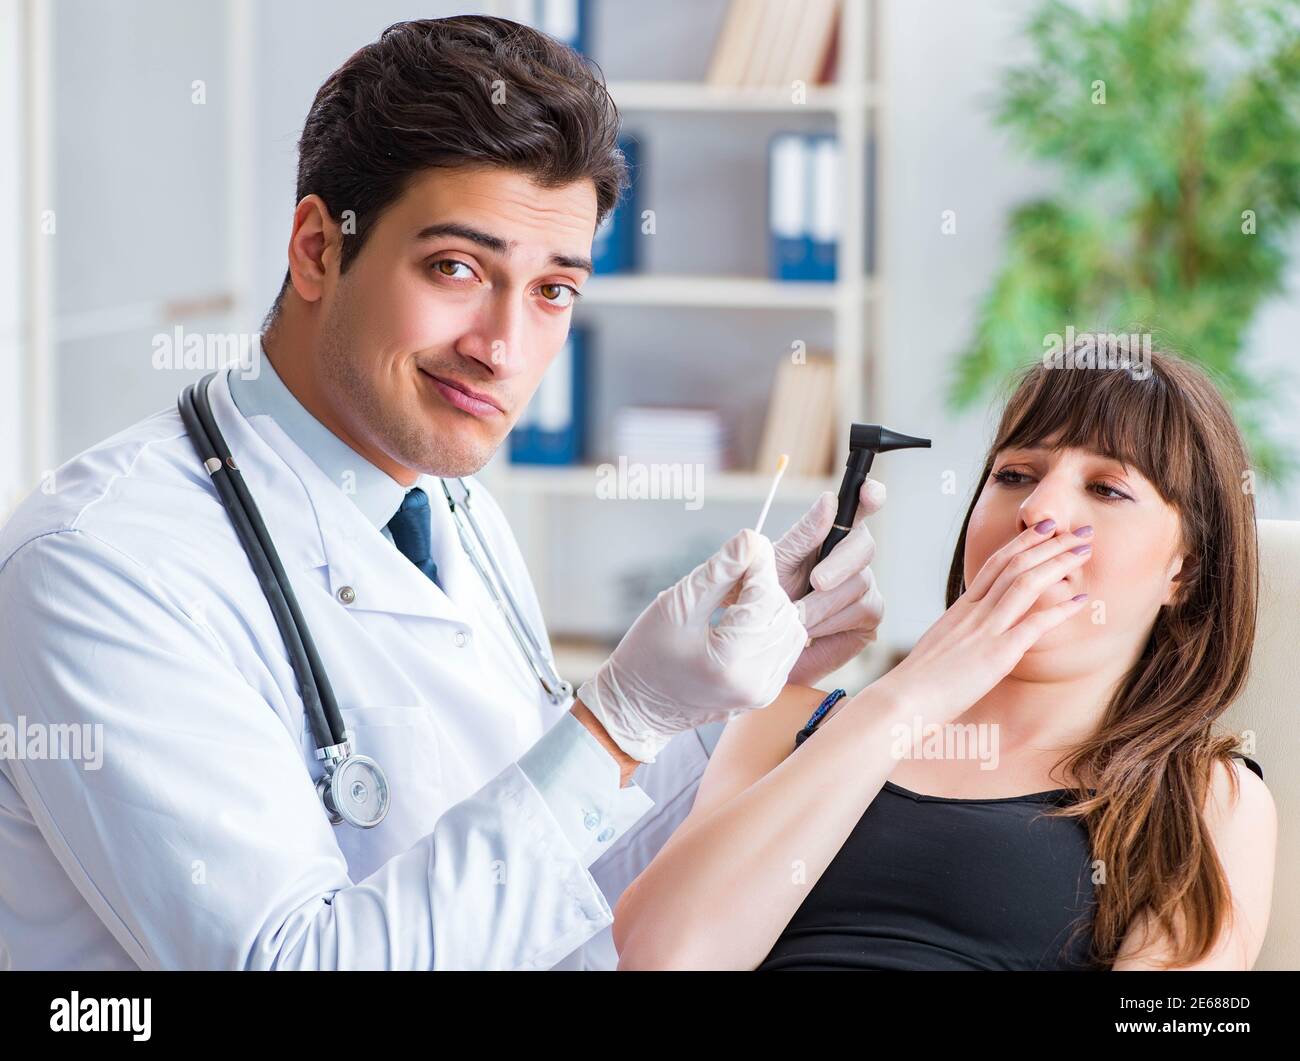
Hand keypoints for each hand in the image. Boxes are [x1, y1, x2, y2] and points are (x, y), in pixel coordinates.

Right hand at [578, 529, 806, 762]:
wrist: (639, 705)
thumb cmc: (647, 655)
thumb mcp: (677, 605)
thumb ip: (719, 571)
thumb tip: (752, 538)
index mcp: (731, 662)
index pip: (765, 598)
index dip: (759, 565)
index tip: (745, 546)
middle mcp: (756, 683)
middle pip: (782, 612)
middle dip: (763, 586)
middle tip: (731, 576)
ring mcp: (764, 691)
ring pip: (791, 628)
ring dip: (768, 605)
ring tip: (733, 600)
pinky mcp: (767, 692)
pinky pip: (785, 647)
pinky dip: (769, 626)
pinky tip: (741, 621)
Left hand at [772, 478, 885, 685]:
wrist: (761, 640)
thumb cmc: (766, 593)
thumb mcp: (777, 560)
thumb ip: (804, 533)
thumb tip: (829, 500)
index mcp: (831, 532)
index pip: (860, 506)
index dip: (870, 495)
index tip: (869, 493)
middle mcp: (853, 557)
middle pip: (864, 547)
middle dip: (839, 564)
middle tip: (815, 582)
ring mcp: (865, 587)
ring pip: (860, 586)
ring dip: (824, 603)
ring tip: (795, 616)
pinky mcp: (869, 618)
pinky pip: (862, 613)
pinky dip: (832, 623)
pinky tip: (810, 631)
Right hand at [872, 521, 1092, 725]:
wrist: (903, 699)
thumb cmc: (916, 682)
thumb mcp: (938, 647)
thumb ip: (958, 634)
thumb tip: (968, 634)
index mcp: (960, 609)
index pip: (994, 564)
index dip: (1023, 542)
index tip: (1045, 529)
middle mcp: (973, 612)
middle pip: (1014, 565)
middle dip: (1050, 544)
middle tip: (1078, 530)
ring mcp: (985, 630)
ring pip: (1025, 583)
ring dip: (1058, 563)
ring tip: (1084, 550)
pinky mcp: (996, 654)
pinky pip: (1034, 624)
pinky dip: (1060, 610)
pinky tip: (1082, 601)